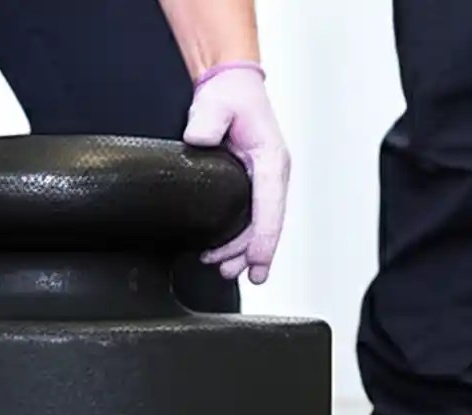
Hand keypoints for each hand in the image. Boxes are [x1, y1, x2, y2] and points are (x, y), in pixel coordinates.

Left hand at [183, 61, 289, 283]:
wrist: (231, 86)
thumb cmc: (230, 95)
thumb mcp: (216, 104)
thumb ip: (208, 122)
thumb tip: (199, 141)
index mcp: (271, 159)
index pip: (271, 208)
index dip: (265, 241)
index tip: (258, 266)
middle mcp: (272, 174)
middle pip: (267, 225)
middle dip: (250, 254)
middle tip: (227, 272)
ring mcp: (264, 181)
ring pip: (260, 226)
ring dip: (243, 251)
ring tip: (222, 268)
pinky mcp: (252, 185)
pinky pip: (252, 218)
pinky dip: (240, 238)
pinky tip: (223, 252)